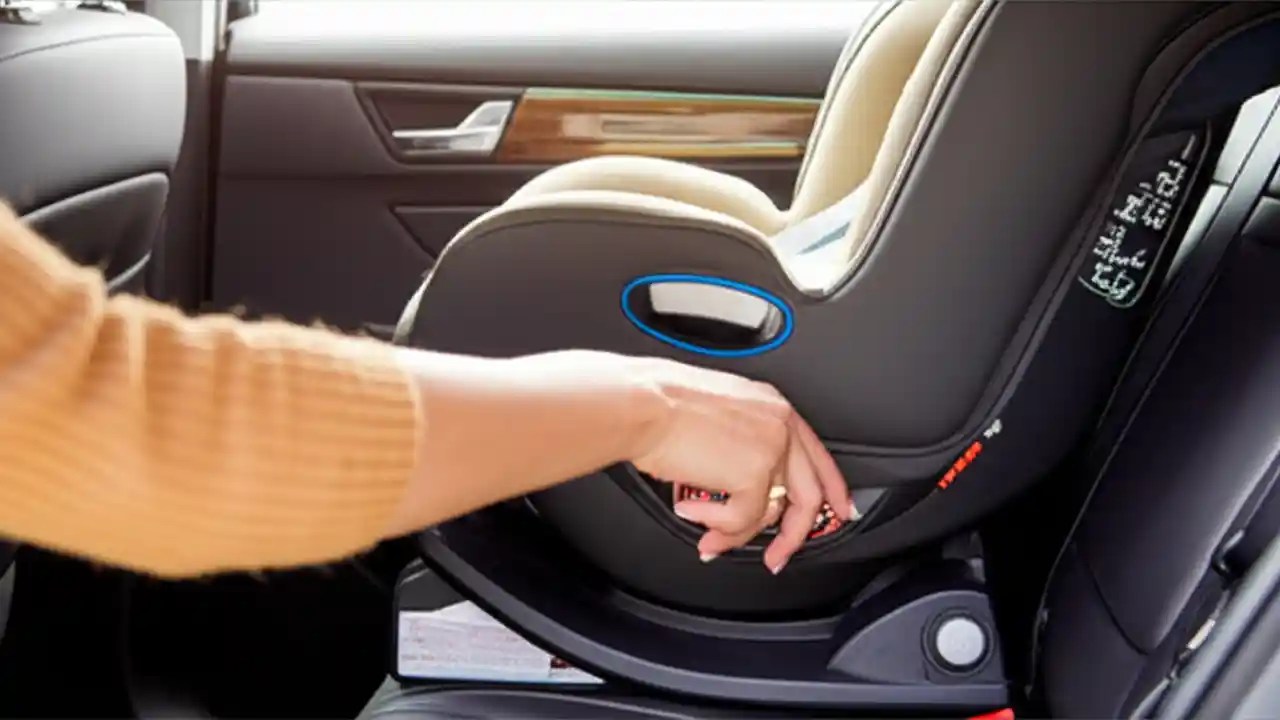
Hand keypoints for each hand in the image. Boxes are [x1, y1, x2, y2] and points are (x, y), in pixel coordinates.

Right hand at [626, 357, 854, 573]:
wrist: (643, 404)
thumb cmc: (660, 403)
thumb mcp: (717, 415)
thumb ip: (741, 446)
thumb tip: (738, 489)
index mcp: (774, 408)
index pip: (817, 456)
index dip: (831, 490)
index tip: (838, 512)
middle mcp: (779, 426)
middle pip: (808, 494)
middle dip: (792, 535)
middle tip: (777, 557)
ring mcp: (770, 451)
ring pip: (769, 513)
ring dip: (733, 533)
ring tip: (707, 535)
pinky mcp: (753, 475)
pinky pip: (742, 520)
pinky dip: (715, 524)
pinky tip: (689, 509)